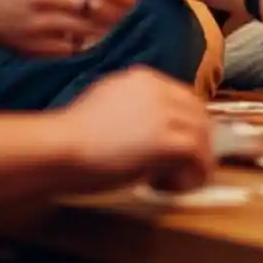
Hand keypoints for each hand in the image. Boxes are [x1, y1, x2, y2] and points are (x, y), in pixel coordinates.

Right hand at [0, 0, 138, 56]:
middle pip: (98, 9)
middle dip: (117, 12)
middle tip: (123, 11)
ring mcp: (38, 24)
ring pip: (90, 31)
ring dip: (104, 28)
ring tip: (104, 21)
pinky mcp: (35, 47)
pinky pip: (74, 48)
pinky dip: (83, 42)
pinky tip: (79, 33)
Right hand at [60, 67, 211, 191]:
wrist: (60, 146)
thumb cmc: (72, 134)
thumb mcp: (107, 103)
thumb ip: (132, 107)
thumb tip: (148, 129)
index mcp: (143, 78)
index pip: (182, 97)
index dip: (185, 122)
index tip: (182, 141)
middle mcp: (159, 89)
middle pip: (197, 113)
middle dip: (197, 140)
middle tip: (186, 164)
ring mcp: (165, 114)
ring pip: (202, 135)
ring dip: (196, 160)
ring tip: (179, 178)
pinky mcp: (168, 140)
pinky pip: (197, 157)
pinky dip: (193, 173)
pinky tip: (176, 184)